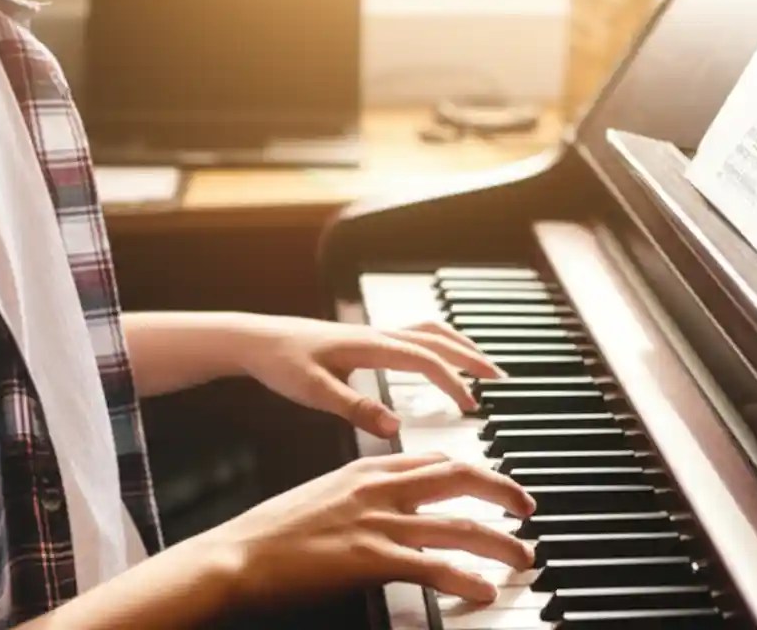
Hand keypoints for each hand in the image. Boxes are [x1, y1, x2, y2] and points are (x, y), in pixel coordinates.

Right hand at [204, 453, 535, 606]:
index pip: (435, 460)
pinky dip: (466, 578)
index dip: (472, 471)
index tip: (491, 484)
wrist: (236, 555)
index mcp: (367, 471)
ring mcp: (378, 523)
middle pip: (460, 478)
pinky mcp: (371, 559)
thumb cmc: (270, 534)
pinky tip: (483, 589)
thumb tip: (386, 510)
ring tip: (522, 557)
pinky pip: (434, 567)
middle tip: (526, 507)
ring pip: (460, 525)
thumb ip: (359, 498)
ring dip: (500, 542)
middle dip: (503, 490)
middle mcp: (379, 489)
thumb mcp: (321, 498)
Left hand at [241, 316, 502, 437]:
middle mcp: (378, 333)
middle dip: (472, 358)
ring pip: (430, 331)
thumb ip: (355, 408)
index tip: (471, 408)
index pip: (426, 360)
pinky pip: (415, 334)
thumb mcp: (314, 391)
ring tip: (481, 365)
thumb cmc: (281, 363)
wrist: (256, 340)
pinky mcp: (367, 338)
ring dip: (459, 345)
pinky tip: (440, 359)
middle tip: (499, 379)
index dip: (453, 383)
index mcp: (370, 345)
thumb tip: (395, 424)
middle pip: (438, 339)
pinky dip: (439, 343)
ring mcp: (374, 332)